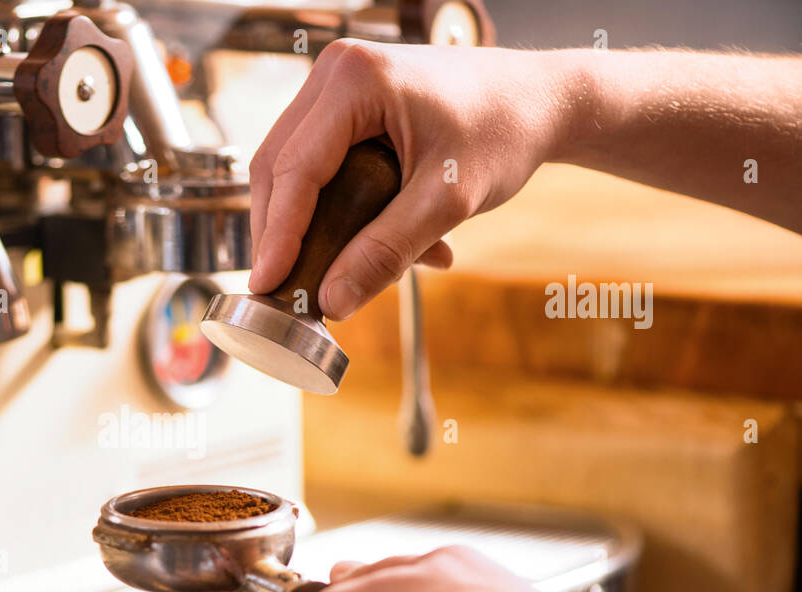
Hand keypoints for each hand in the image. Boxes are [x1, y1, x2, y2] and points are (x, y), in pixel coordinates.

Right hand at [247, 41, 589, 318]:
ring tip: (344, 269)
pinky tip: (376, 240)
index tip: (266, 287)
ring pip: (293, 170)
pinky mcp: (347, 106)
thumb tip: (333, 301)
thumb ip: (388, 251)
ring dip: (311, 227)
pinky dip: (336, 210)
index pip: (294, 170)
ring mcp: (338, 87)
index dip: (277, 235)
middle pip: (278, 169)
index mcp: (355, 82)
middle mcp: (337, 74)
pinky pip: (320, 165)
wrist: (542, 101)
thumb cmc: (505, 131)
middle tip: (287, 290)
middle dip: (282, 234)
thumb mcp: (447, 200)